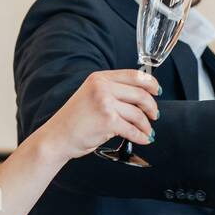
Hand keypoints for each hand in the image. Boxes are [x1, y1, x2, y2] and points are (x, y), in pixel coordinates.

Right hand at [41, 69, 160, 159]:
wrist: (57, 137)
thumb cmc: (75, 120)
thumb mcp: (91, 95)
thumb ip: (111, 91)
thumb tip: (141, 96)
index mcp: (100, 78)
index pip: (134, 75)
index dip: (151, 83)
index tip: (158, 91)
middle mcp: (102, 87)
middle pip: (140, 94)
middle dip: (152, 107)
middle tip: (155, 115)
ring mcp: (105, 104)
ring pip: (138, 114)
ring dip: (146, 125)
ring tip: (148, 131)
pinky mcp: (107, 121)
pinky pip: (132, 129)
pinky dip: (141, 136)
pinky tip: (144, 139)